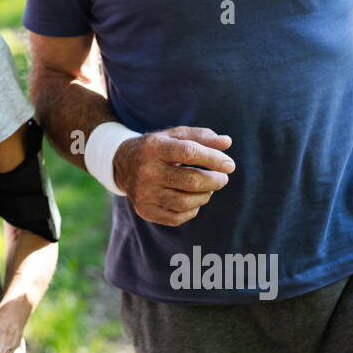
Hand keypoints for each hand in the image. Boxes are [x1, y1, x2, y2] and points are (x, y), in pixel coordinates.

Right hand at [112, 126, 234, 225]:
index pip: (189, 153)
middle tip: (222, 178)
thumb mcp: (175, 135)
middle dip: (215, 181)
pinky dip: (193, 209)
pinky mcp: (145, 210)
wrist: (123, 164)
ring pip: (187, 202)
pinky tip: (193, 199)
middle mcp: (146, 171)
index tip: (230, 165)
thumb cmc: (158, 148)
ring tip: (208, 188)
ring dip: (205, 195)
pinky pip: (178, 217)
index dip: (214, 159)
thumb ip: (201, 137)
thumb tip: (227, 143)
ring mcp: (144, 193)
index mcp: (154, 148)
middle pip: (191, 181)